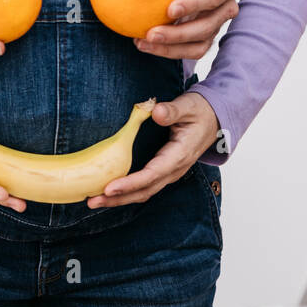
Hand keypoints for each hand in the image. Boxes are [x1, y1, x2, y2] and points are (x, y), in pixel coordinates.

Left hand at [86, 93, 218, 207]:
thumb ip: (172, 110)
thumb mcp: (188, 106)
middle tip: (92, 200)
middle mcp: (174, 169)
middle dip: (117, 198)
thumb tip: (157, 112)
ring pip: (142, 192)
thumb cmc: (199, 112)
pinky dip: (125, 192)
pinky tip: (108, 192)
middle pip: (143, 190)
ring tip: (93, 200)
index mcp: (179, 155)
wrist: (214, 120)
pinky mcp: (163, 172)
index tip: (109, 187)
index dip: (130, 183)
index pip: (152, 175)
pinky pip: (143, 187)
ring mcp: (168, 173)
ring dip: (119, 199)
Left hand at [112, 0, 239, 59]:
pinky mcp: (204, 40)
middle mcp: (226, 7)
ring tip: (143, 42)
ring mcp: (216, 26)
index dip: (197, 3)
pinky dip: (167, 52)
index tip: (170, 8)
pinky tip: (141, 45)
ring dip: (171, 48)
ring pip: (199, 45)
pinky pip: (188, 53)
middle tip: (151, 33)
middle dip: (180, 33)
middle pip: (208, 25)